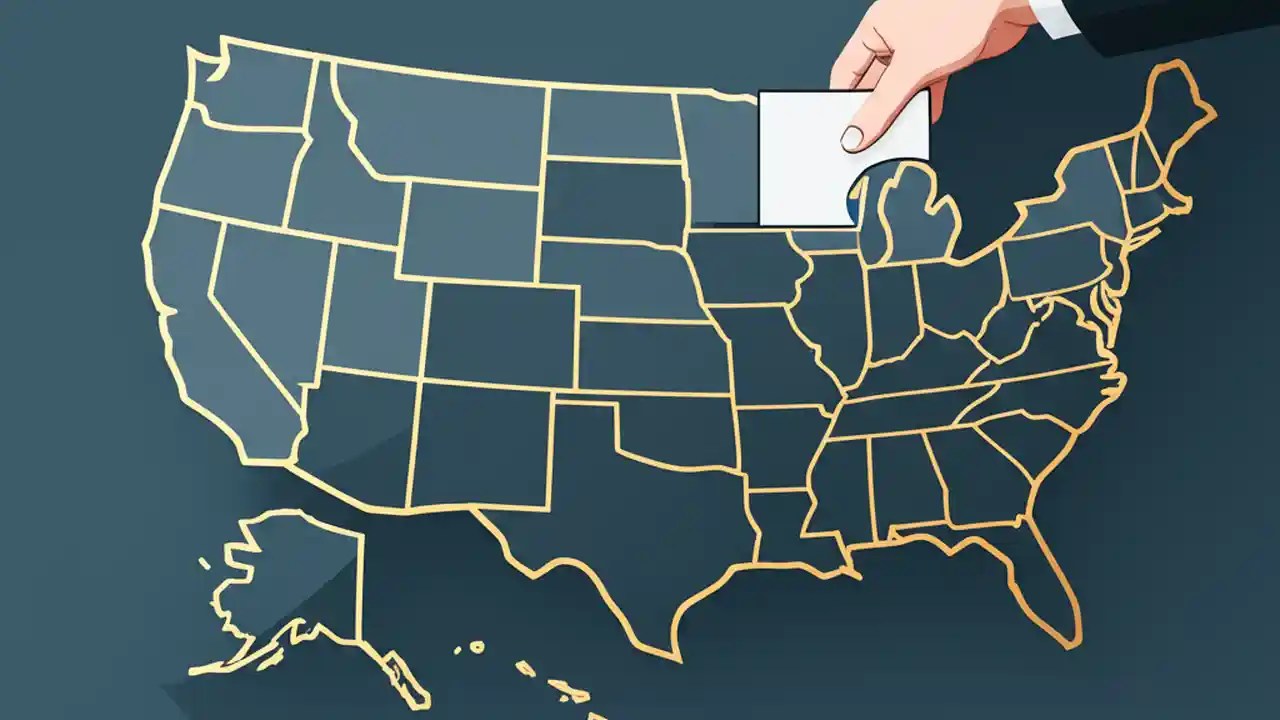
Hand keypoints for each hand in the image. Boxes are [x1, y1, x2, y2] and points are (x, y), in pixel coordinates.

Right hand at [831, 0, 1039, 151]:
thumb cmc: (957, 11)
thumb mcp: (911, 67)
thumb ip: (883, 106)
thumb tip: (855, 135)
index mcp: (874, 29)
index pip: (846, 72)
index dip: (842, 102)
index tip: (843, 131)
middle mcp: (893, 35)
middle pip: (873, 81)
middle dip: (873, 110)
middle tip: (868, 140)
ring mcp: (919, 44)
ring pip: (901, 85)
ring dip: (901, 108)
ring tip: (897, 134)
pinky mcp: (943, 53)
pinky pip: (926, 83)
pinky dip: (926, 101)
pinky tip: (927, 117)